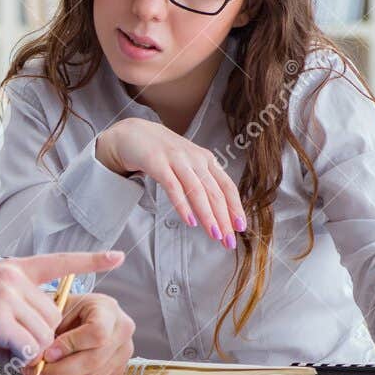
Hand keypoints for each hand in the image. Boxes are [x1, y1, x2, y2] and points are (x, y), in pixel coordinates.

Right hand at [0, 251, 125, 372]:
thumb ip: (17, 301)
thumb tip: (45, 328)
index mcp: (11, 269)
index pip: (57, 261)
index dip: (90, 260)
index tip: (117, 255)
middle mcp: (10, 277)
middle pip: (53, 315)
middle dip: (37, 336)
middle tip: (7, 339)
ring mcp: (4, 295)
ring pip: (44, 334)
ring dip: (27, 349)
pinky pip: (28, 346)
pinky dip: (18, 357)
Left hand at [32, 292, 134, 374]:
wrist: (86, 314)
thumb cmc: (72, 309)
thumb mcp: (60, 308)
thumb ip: (52, 328)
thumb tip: (44, 356)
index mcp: (109, 310)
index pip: (97, 332)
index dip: (71, 345)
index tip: (48, 352)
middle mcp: (122, 331)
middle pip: (94, 360)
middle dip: (61, 369)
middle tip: (39, 370)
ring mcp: (123, 352)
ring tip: (44, 373)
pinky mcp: (118, 369)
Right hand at [94, 118, 244, 248]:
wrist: (133, 133)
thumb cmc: (161, 153)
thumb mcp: (187, 164)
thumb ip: (200, 181)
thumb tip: (216, 208)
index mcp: (206, 160)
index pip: (227, 186)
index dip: (235, 207)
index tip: (241, 227)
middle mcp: (195, 159)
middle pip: (214, 191)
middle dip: (224, 218)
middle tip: (229, 240)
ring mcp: (176, 159)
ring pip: (197, 190)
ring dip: (208, 214)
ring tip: (214, 234)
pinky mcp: (157, 162)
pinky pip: (172, 186)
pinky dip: (182, 205)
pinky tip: (189, 220)